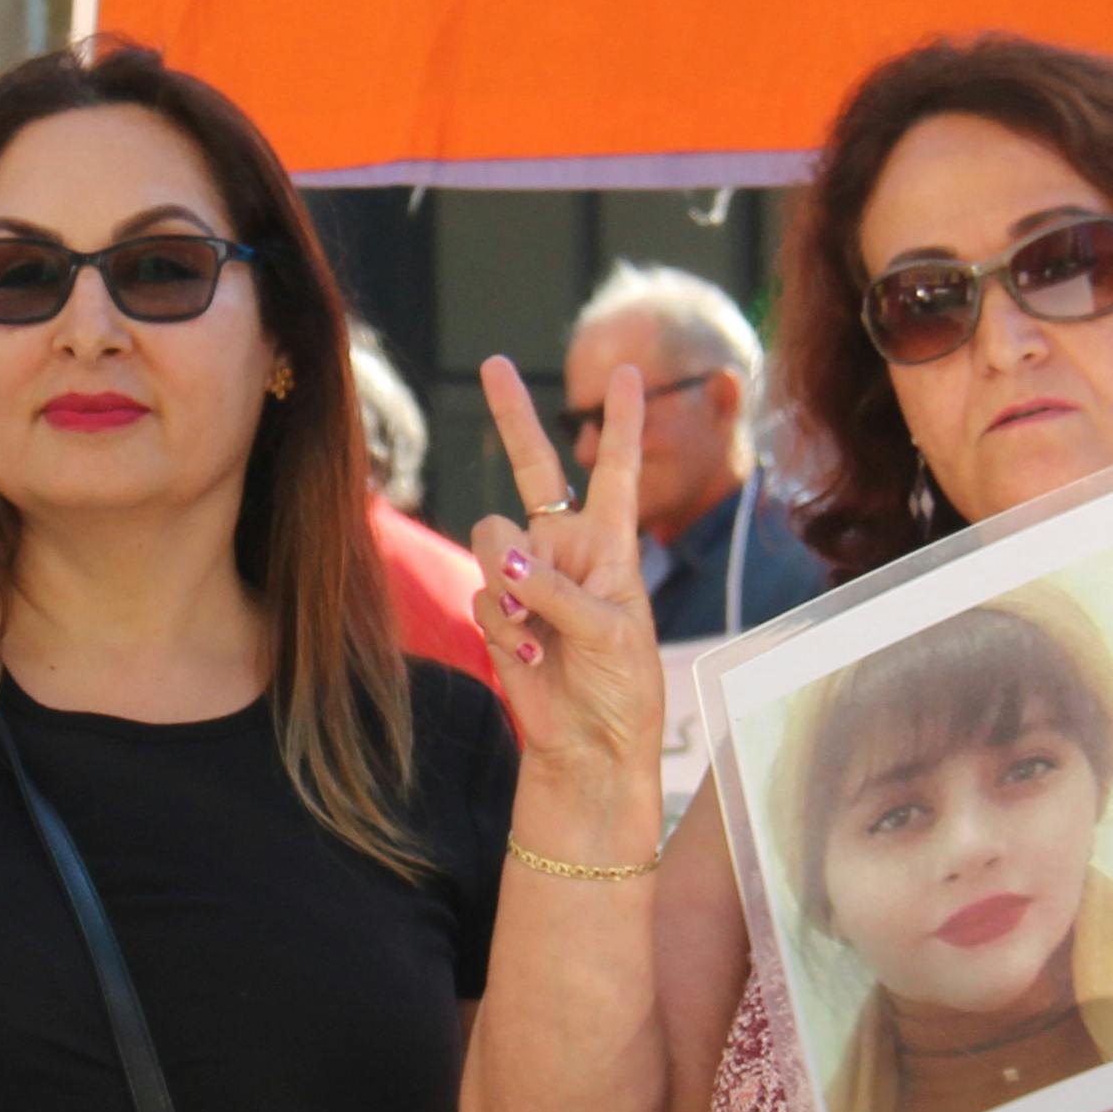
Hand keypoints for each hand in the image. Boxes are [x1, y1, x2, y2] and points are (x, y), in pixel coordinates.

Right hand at [460, 355, 664, 852]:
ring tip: (538, 631)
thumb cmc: (622, 692)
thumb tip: (507, 564)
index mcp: (613, 546)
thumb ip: (559, 591)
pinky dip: (502, 626)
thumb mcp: (611, 634)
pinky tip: (531, 655)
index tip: (631, 373)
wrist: (590, 748)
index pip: (617, 471)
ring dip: (507, 584)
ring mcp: (528, 578)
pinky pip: (480, 594)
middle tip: (494, 363)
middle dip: (513, 416)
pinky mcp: (499, 612)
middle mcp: (567, 550)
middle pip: (532, 469)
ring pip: (491, 540)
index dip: (624, 423)